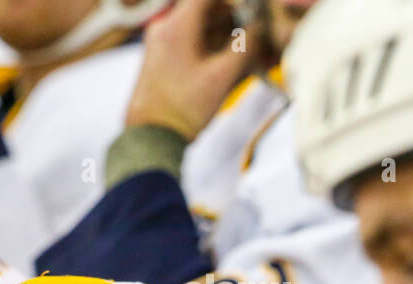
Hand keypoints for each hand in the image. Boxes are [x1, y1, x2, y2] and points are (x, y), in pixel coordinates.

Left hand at [125, 0, 260, 142]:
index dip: (236, 1)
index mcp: (176, 25)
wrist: (149, 140)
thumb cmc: (183, 109)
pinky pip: (192, 45)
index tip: (256, 11)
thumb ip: (248, 44)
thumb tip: (264, 25)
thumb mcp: (223, 75)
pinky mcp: (161, 61)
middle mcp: (164, 28)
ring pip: (202, 28)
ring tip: (255, 56)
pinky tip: (235, 66)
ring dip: (229, 38)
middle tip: (261, 36)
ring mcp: (160, 44)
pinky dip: (214, 51)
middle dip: (237, 21)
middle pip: (208, 10)